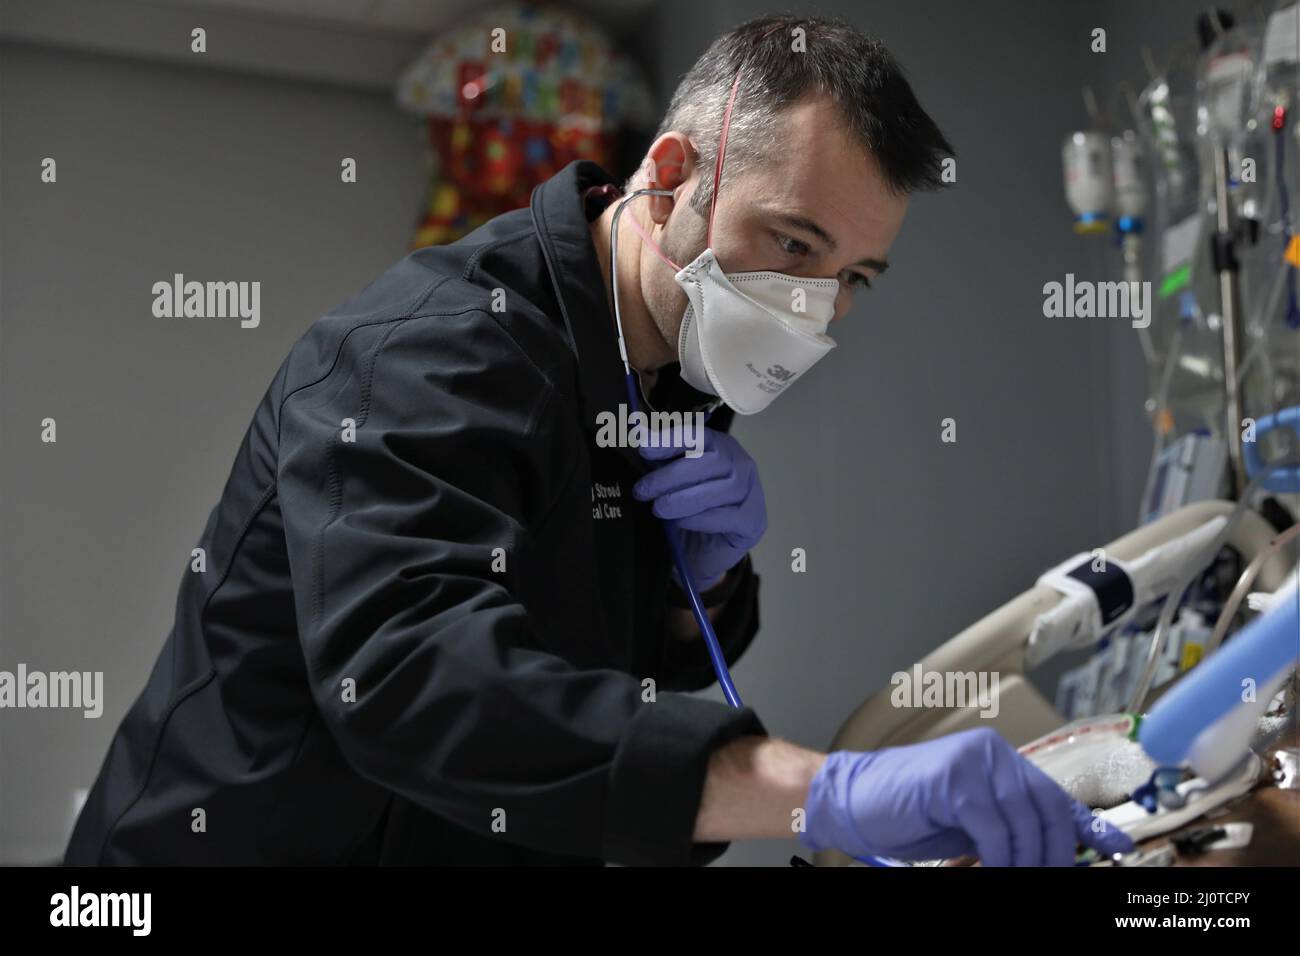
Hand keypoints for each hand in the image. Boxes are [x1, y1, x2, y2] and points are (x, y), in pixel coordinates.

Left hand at [632, 426, 765, 589]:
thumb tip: (641, 440)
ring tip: (659, 509)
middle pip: (708, 462)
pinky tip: (682, 522)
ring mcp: (751, 491)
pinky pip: (727, 517)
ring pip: (718, 490)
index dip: (669, 440)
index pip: (696, 435)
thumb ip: (662, 462)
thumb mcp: (674, 482)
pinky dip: (700, 520)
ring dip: (682, 500)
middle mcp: (740, 464)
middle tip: (642, 491)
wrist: (706, 549)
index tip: (643, 449)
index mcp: (720, 446)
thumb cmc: (690, 509)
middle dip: (669, 476)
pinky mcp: (753, 520)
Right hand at [800, 727, 1136, 865]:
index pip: (1052, 795)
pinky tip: (992, 869)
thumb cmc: (906, 813)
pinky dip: (999, 857)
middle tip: (1048, 878)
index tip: (1116, 849)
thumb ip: (1010, 829)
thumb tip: (1050, 852)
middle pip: (1045, 808)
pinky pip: (993, 826)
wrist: (850, 799)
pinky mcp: (952, 778)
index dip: (1087, 826)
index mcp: (998, 760)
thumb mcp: (971, 825)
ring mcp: (972, 761)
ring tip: (1016, 879)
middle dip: (1054, 854)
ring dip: (1026, 861)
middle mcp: (991, 754)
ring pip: (1023, 819)